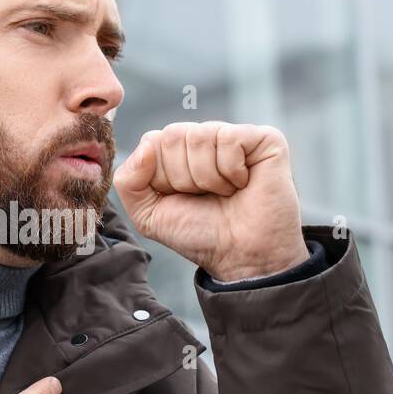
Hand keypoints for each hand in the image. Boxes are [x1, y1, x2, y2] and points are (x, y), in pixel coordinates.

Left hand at [112, 121, 308, 280]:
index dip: (161, 177)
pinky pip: (229, 139)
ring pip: (199, 136)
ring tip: (226, 193)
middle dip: (183, 178)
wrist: (241, 257)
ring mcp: (234, 136)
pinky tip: (243, 184)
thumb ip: (128, 181)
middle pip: (172, 136)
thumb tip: (147, 145)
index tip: (182, 198)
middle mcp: (204, 139)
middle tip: (206, 197)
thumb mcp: (148, 215)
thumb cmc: (199, 235)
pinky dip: (232, 171)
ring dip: (208, 178)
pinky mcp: (264, 138)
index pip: (152, 141)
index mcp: (176, 152)